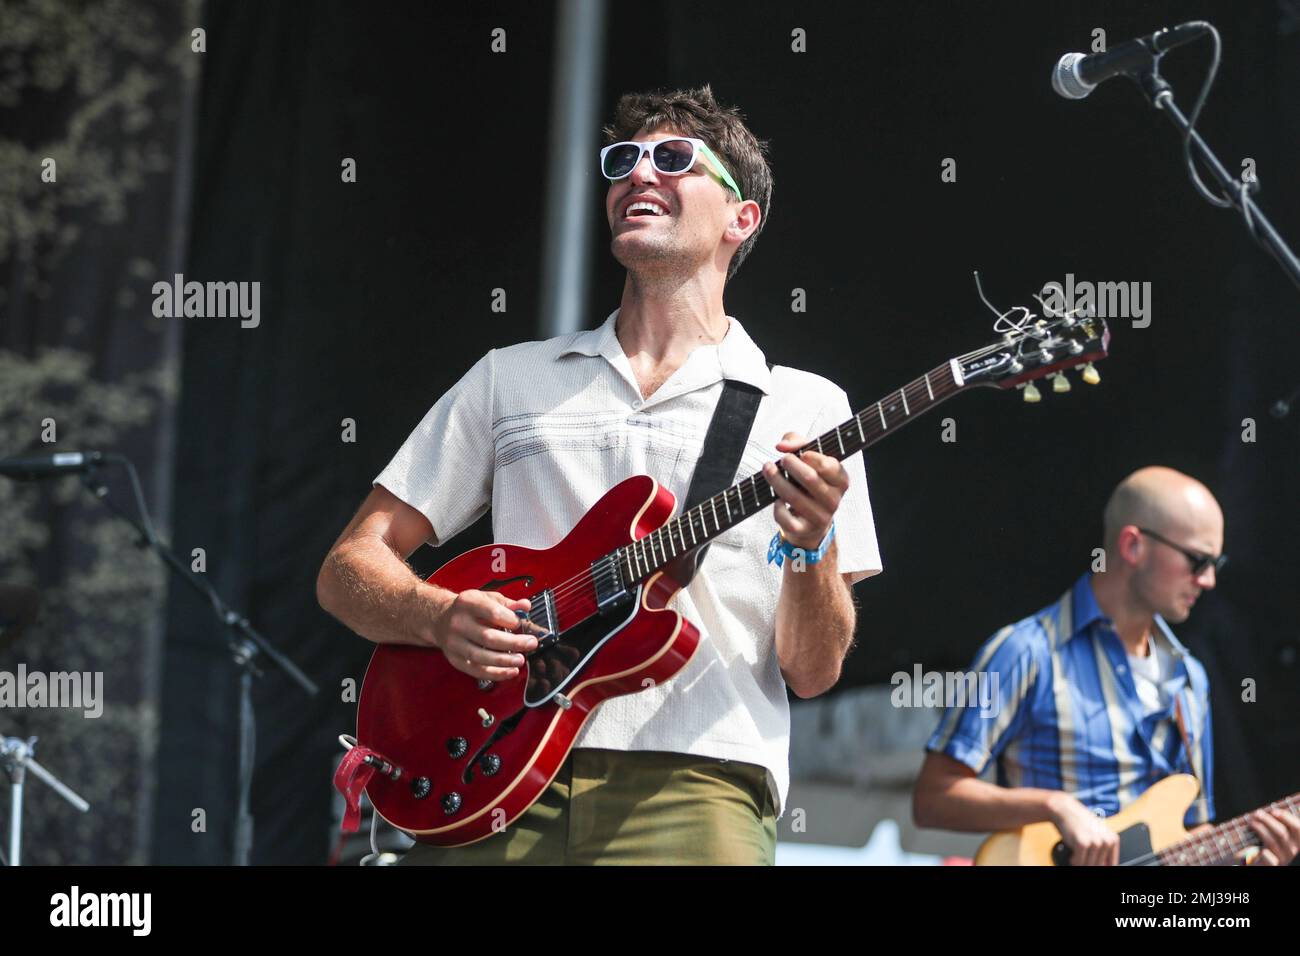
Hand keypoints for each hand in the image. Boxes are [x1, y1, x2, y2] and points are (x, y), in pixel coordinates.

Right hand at [431, 590, 538, 681]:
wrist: (440, 619)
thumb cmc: (468, 609)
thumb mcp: (487, 598)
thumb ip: (507, 603)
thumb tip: (525, 606)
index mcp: (467, 603)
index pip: (492, 612)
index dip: (510, 620)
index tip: (521, 623)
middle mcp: (458, 623)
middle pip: (488, 637)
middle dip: (513, 643)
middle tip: (531, 643)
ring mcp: (454, 643)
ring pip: (481, 657)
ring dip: (505, 661)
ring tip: (521, 660)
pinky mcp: (455, 659)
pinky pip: (476, 670)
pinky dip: (495, 674)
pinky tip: (510, 671)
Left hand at [762, 432, 848, 550]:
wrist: (811, 520)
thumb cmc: (810, 482)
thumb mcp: (809, 459)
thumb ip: (798, 443)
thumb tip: (782, 446)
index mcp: (841, 480)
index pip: (828, 466)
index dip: (810, 456)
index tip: (799, 453)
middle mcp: (834, 499)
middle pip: (809, 479)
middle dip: (791, 465)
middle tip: (781, 460)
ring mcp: (821, 517)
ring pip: (794, 497)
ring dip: (777, 481)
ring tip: (768, 470)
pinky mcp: (805, 530)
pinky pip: (787, 519)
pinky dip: (778, 508)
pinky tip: (776, 500)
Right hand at [1049, 792, 1119, 865]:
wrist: (1066, 810)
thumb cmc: (1080, 822)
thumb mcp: (1097, 833)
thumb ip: (1104, 849)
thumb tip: (1103, 865)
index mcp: (1113, 839)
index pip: (1112, 863)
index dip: (1101, 865)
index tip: (1094, 864)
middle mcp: (1107, 841)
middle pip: (1099, 865)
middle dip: (1089, 863)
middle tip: (1082, 859)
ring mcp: (1095, 842)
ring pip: (1089, 864)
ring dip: (1081, 862)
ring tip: (1076, 856)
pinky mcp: (1083, 843)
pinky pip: (1079, 861)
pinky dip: (1074, 861)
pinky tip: (1072, 856)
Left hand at [1242, 807, 1299, 865]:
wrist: (1251, 859)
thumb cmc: (1263, 841)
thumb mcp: (1273, 830)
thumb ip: (1278, 820)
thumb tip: (1287, 807)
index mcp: (1295, 840)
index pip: (1298, 829)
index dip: (1288, 818)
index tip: (1274, 811)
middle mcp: (1291, 851)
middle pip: (1283, 833)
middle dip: (1268, 821)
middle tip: (1257, 813)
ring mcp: (1282, 859)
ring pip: (1272, 842)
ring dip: (1260, 829)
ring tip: (1251, 821)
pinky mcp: (1271, 866)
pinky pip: (1270, 859)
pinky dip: (1265, 854)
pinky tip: (1259, 849)